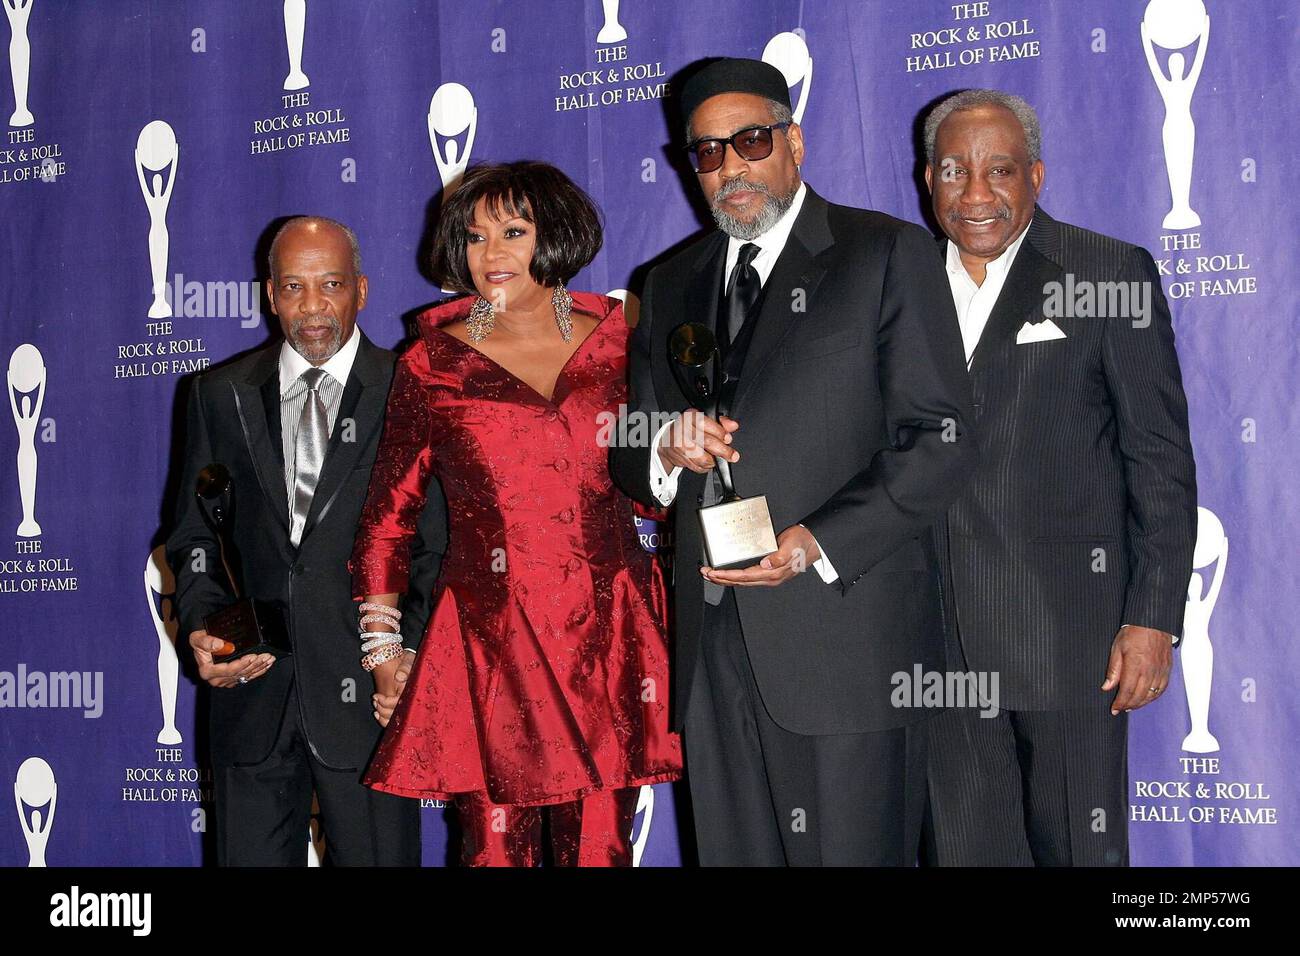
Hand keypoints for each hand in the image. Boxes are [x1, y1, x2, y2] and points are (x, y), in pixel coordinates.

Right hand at [189, 629, 275, 688]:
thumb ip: (206, 641)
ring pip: (245, 675)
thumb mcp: (197, 638)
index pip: (228, 670)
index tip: (252, 656)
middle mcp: (216, 679)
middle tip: (265, 656)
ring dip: (259, 667)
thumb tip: (219, 644)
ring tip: (269, 658)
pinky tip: (266, 664)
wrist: (203, 645)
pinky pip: (248, 676)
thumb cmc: (200, 642)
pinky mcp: (233, 679)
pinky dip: (259, 670)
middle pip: (239, 673)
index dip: (242, 664)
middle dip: (254, 664)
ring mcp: (225, 680)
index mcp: (207, 671)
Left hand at [372, 651, 413, 726]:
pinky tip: (378, 714)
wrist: (406, 662)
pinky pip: (394, 721)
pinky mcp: (402, 708)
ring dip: (383, 716)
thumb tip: (399, 677)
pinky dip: (384, 720)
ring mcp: (407, 706)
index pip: (400, 703)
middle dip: (383, 710)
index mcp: (414, 690)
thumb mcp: (409, 659)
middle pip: (397, 715)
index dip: (386, 702)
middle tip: (375, 700)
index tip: (377, 696)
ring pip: (395, 721)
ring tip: (376, 706)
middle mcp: (412, 701)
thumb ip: (405, 667)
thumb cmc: (408, 660)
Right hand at [657, 410, 738, 474]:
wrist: (668, 440)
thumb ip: (720, 422)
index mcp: (689, 417)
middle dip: (723, 450)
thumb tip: (733, 426)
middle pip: (707, 442)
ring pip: (703, 458)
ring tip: (718, 458)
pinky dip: (706, 467)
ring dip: (714, 461)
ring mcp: (680, 446)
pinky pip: (698, 467)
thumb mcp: (703, 419)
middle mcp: (683, 431)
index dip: (719, 432)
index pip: (705, 423)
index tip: (728, 439)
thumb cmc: (689, 429)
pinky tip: (707, 462)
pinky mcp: (680, 459)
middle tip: (732, 455)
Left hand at [701, 524, 819, 587]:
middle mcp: (770, 577)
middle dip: (721, 579)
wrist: (814, 544)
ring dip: (726, 579)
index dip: (727, 575)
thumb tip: (765, 564)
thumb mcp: (791, 546)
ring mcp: (769, 577)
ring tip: (712, 575)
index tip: (713, 572)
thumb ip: (779, 556)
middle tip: (705, 573)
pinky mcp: (769, 572)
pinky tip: (729, 574)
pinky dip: (735, 577)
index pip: (744, 576)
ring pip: (743, 582)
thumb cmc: (802, 543)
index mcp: (772, 573)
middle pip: (740, 582)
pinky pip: (748, 578)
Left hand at [1101, 625, 1173, 714]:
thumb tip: (1107, 687)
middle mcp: (1150, 671)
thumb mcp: (1117, 648)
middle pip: (1140, 696)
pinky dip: (1154, 696)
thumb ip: (1113, 670)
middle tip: (1121, 709)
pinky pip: (1162, 689)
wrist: (1153, 623)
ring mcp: (1160, 671)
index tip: (1114, 708)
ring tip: (1132, 706)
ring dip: (1141, 703)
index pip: (1127, 691)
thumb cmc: (1134, 633)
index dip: (1120, 702)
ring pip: (1152, 695)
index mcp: (1135, 666)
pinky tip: (1147, 698)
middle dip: (1129, 705)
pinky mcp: (1167, 670)